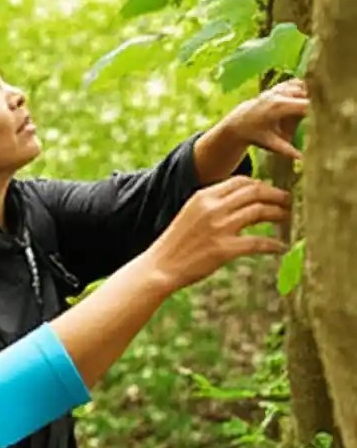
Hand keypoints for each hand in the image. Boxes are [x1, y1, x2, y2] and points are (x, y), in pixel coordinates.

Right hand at [143, 176, 289, 291]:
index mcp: (203, 196)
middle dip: (275, 195)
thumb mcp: (191, 214)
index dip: (261, 185)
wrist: (161, 266)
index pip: (240, 181)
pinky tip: (281, 247)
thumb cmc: (177, 243)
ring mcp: (219, 228)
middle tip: (288, 202)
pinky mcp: (224, 249)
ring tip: (287, 219)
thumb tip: (242, 203)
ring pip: (259, 212)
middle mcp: (212, 208)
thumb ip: (213, 205)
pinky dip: (273, 244)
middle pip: (254, 192)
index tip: (271, 193)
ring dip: (278, 214)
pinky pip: (258, 243)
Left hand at [219, 79, 309, 159]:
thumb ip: (286, 150)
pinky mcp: (280, 86)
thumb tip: (302, 159)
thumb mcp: (269, 143)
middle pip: (307, 93)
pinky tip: (304, 101)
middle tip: (318, 117)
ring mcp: (279, 88)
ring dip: (310, 95)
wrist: (238, 122)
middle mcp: (279, 94)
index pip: (305, 105)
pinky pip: (298, 84)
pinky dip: (304, 90)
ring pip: (304, 86)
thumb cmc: (255, 135)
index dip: (317, 111)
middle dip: (316, 103)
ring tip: (309, 111)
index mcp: (278, 107)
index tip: (323, 120)